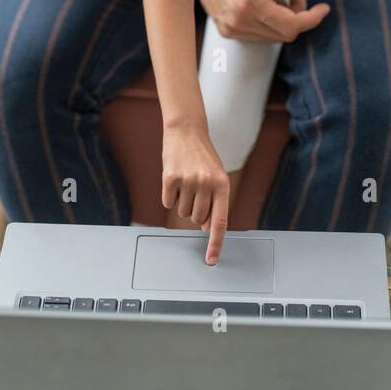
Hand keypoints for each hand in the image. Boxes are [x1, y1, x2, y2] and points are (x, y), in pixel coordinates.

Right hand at [162, 122, 229, 263]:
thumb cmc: (202, 157)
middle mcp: (206, 183)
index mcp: (222, 185)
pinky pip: (168, 202)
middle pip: (197, 218)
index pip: (220, 221)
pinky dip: (170, 196)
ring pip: (182, 212)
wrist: (186, 130)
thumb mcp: (216, 177)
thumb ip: (214, 202)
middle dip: (195, 210)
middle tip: (195, 190)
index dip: (216, 243)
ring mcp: (188, 181)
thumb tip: (206, 227)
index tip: (211, 259)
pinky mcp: (170, 178)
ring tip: (186, 181)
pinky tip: (174, 179)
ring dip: (182, 202)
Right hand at [195, 0, 329, 41]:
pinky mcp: (226, 30)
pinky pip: (259, 34)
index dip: (312, 18)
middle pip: (285, 33)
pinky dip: (269, 20)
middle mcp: (237, 20)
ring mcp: (229, 28)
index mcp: (248, 1)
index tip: (324, 7)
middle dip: (298, 14)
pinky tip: (262, 0)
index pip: (291, 26)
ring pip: (273, 36)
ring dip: (283, 17)